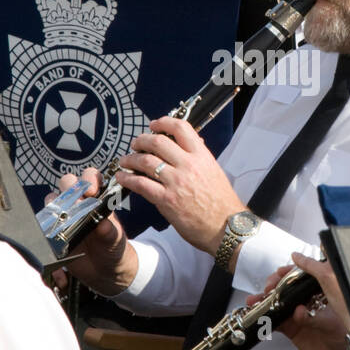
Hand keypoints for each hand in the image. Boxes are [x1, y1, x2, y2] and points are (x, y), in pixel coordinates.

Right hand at [45, 167, 137, 296]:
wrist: (104, 269)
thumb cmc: (112, 247)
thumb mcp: (115, 239)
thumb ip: (110, 231)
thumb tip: (103, 224)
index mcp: (97, 198)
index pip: (91, 177)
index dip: (90, 179)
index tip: (92, 191)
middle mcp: (78, 202)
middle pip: (67, 182)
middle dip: (69, 187)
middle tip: (76, 202)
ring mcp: (64, 214)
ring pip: (52, 199)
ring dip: (55, 204)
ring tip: (63, 219)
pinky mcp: (53, 229)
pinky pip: (43, 221)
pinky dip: (45, 226)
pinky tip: (54, 236)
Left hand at [117, 116, 245, 257]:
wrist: (226, 227)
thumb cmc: (221, 202)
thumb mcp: (214, 171)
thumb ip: (198, 158)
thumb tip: (185, 147)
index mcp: (202, 156)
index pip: (181, 128)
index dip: (163, 122)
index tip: (154, 125)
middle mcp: (188, 165)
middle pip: (157, 142)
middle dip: (141, 140)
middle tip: (135, 143)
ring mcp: (176, 182)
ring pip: (145, 161)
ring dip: (130, 158)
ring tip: (125, 160)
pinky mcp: (166, 199)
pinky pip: (141, 184)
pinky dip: (128, 178)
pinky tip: (122, 177)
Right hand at [246, 253, 349, 349]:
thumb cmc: (344, 334)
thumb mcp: (331, 316)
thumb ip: (314, 304)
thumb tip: (297, 294)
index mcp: (320, 291)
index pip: (302, 276)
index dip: (289, 272)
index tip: (279, 272)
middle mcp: (308, 301)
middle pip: (287, 287)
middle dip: (274, 285)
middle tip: (268, 288)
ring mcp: (298, 315)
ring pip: (278, 303)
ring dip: (265, 300)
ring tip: (254, 300)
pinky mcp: (292, 329)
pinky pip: (276, 321)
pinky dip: (265, 318)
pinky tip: (258, 315)